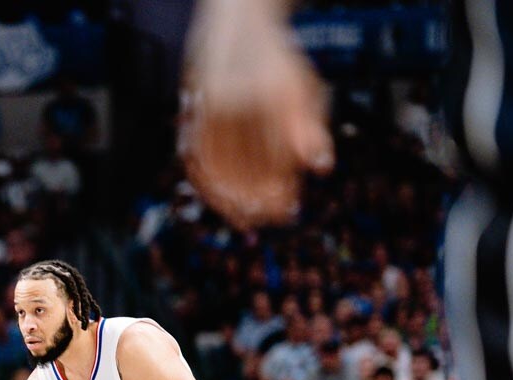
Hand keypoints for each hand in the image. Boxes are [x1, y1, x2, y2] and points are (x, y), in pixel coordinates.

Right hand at [181, 0, 332, 228]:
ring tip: (246, 217)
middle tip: (267, 219)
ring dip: (232, 199)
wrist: (234, 27)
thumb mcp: (304, 91)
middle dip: (257, 200)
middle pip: (246, 167)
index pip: (278, 157)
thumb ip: (312, 130)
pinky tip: (221, 201)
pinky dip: (208, 185)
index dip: (281, 189)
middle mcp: (237, 101)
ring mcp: (209, 109)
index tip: (288, 210)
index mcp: (271, 94)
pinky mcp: (191, 115)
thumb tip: (321, 169)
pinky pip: (196, 161)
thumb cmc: (274, 63)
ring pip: (219, 168)